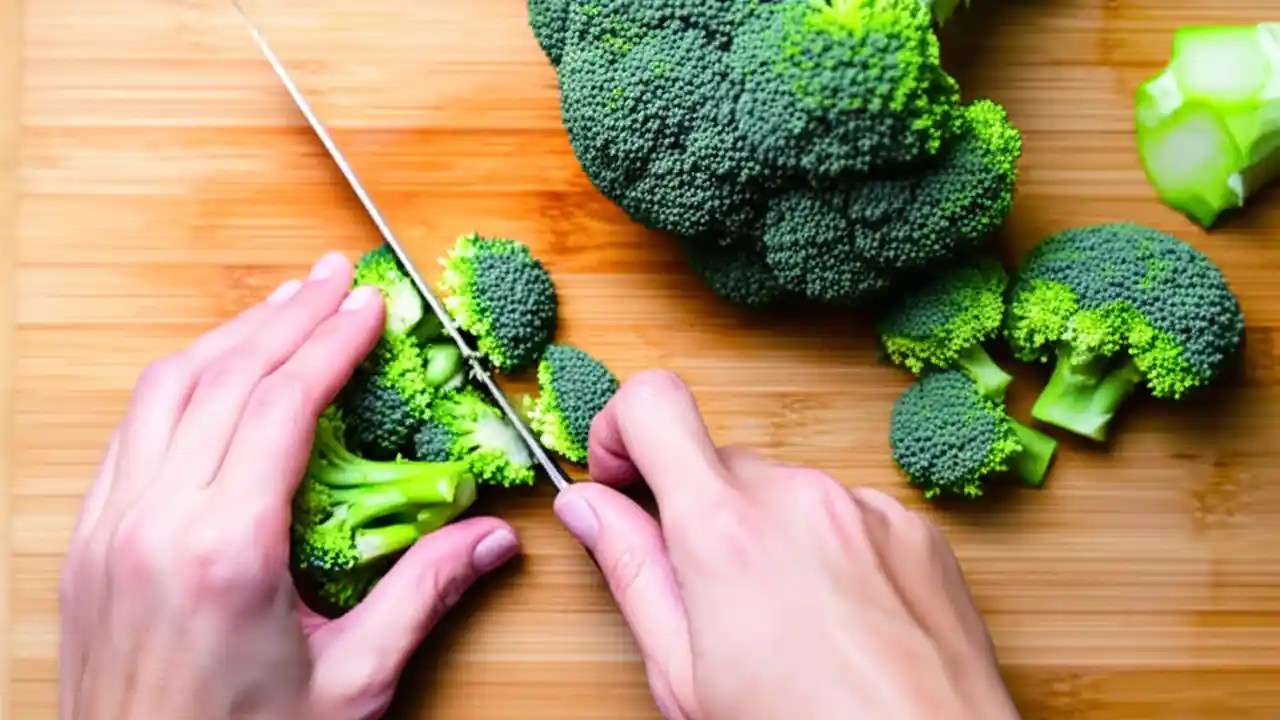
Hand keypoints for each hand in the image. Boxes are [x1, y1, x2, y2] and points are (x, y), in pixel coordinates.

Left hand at [58, 252, 519, 719]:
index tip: (368, 304)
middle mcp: (154, 523)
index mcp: (226, 550)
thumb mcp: (350, 685)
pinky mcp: (85, 544)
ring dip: (227, 338)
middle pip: (222, 377)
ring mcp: (107, 529)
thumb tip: (491, 541)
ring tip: (280, 308)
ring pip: (163, 392)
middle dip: (285, 316)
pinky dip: (178, 385)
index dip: (330, 342)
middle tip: (333, 278)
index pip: (280, 404)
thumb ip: (422, 596)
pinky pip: (129, 433)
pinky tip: (212, 377)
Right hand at [554, 370, 1019, 719]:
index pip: (655, 404)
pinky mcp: (915, 528)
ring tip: (791, 627)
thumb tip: (588, 505)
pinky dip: (831, 552)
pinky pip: (848, 513)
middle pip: (719, 462)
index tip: (622, 478)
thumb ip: (632, 572)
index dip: (621, 428)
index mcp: (726, 531)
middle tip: (711, 601)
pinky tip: (843, 624)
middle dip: (701, 513)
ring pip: (785, 492)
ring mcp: (866, 508)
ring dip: (770, 537)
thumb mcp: (685, 677)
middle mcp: (799, 497)